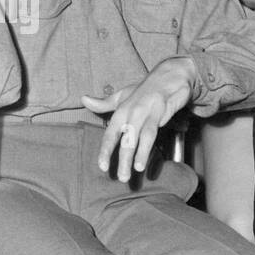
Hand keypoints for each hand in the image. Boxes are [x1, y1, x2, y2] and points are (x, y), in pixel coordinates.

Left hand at [82, 57, 198, 180]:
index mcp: (121, 110)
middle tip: (120, 178)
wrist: (170, 76)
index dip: (105, 150)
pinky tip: (144, 162)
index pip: (110, 134)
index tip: (102, 167)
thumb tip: (84, 99)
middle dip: (120, 160)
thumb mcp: (123, 96)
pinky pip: (152, 134)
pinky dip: (147, 149)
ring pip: (137, 138)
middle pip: (123, 139)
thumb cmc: (145, 89)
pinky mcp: (160, 114)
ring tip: (131, 173)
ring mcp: (145, 113)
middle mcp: (131, 112)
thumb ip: (104, 103)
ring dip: (134, 157)